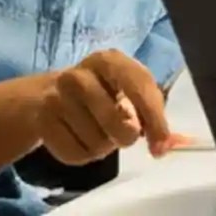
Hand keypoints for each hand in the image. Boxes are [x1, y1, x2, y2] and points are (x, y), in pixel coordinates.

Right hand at [35, 49, 182, 165]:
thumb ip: (152, 114)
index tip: (161, 143)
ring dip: (102, 146)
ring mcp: (56, 96)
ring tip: (93, 129)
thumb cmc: (99, 93)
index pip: (138, 86)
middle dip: (126, 137)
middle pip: (118, 124)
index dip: (154, 118)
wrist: (46, 95)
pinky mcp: (42, 120)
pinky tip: (76, 136)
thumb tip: (173, 144)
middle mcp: (79, 74)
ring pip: (97, 144)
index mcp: (109, 61)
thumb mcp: (126, 92)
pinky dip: (83, 155)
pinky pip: (76, 155)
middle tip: (122, 132)